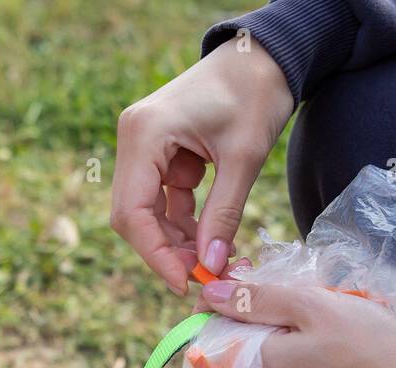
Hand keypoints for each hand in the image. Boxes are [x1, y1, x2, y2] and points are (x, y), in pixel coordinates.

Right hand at [110, 37, 294, 294]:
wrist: (262, 56)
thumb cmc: (256, 93)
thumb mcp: (244, 159)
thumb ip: (223, 215)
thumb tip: (211, 266)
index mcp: (145, 134)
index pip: (133, 212)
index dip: (155, 255)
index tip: (186, 283)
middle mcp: (133, 139)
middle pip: (133, 216)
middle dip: (165, 251)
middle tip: (204, 276)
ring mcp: (143, 146)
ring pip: (146, 213)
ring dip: (176, 241)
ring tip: (214, 260)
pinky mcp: (158, 154)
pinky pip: (162, 201)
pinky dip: (183, 224)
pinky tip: (210, 239)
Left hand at [199, 279, 395, 367]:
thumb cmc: (366, 344)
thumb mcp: (311, 307)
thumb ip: (257, 299)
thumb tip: (209, 293)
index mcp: (255, 365)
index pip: (207, 334)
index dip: (216, 300)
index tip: (240, 275)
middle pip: (234, 342)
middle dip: (248, 308)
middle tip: (279, 280)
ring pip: (261, 352)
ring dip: (273, 323)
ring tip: (306, 299)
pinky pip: (283, 366)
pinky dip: (291, 341)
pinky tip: (318, 325)